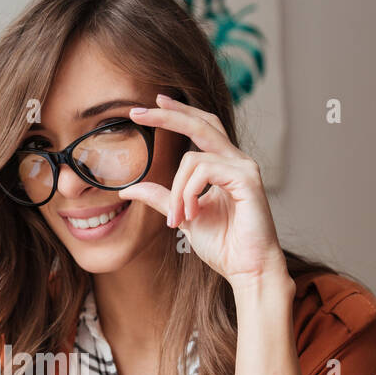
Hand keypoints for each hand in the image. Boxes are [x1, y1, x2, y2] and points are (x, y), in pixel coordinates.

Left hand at [119, 94, 289, 289]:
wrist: (247, 268)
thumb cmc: (223, 245)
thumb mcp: (183, 215)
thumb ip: (161, 198)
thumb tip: (128, 188)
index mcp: (223, 164)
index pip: (200, 127)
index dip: (177, 113)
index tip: (150, 105)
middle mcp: (236, 160)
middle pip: (201, 123)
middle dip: (168, 116)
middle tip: (137, 112)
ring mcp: (244, 167)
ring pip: (193, 159)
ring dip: (176, 191)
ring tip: (177, 218)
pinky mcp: (247, 179)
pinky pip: (205, 172)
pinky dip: (189, 194)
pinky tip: (190, 215)